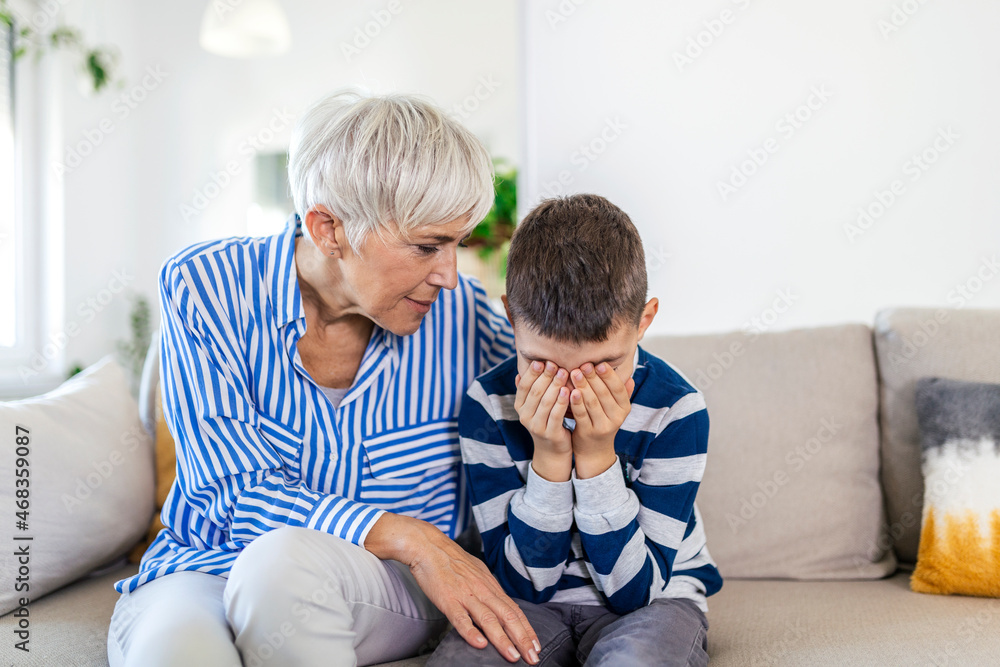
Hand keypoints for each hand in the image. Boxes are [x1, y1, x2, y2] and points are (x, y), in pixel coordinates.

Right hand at [366, 513, 539, 663]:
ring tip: (512, 656)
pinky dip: (471, 632)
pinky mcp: (448, 600)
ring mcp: (466, 595)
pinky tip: (479, 644)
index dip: (527, 629)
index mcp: (490, 586)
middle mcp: (483, 591)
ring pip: (488, 620)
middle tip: (532, 657)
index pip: (514, 610)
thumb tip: (500, 602)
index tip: (536, 646)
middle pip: (508, 617)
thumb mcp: (477, 572)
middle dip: (522, 639)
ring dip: (502, 639)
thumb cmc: (452, 560)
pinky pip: (461, 618)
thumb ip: (489, 589)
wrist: (429, 546)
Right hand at [515, 360, 572, 480]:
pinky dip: (561, 402)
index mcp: (520, 407)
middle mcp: (524, 416)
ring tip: (564, 373)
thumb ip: (530, 391)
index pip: (523, 386)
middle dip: (545, 376)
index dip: (532, 373)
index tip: (542, 360)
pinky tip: (569, 391)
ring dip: (555, 386)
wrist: (553, 450)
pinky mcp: (549, 434)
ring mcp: (536, 426)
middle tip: (555, 364)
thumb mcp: (535, 407)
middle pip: (535, 392)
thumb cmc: (547, 421)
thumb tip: (519, 372)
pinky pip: (556, 415)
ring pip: (545, 402)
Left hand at [568, 363, 634, 478]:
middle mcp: (616, 418)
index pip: (618, 388)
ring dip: (583, 386)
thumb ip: (622, 394)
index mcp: (624, 408)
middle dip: (593, 377)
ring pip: (592, 402)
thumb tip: (630, 377)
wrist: (594, 451)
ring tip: (574, 373)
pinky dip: (575, 402)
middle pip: (604, 394)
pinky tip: (569, 391)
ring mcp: (602, 426)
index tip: (599, 363)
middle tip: (583, 364)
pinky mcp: (588, 432)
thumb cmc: (603, 422)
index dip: (608, 375)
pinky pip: (581, 414)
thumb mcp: (615, 409)